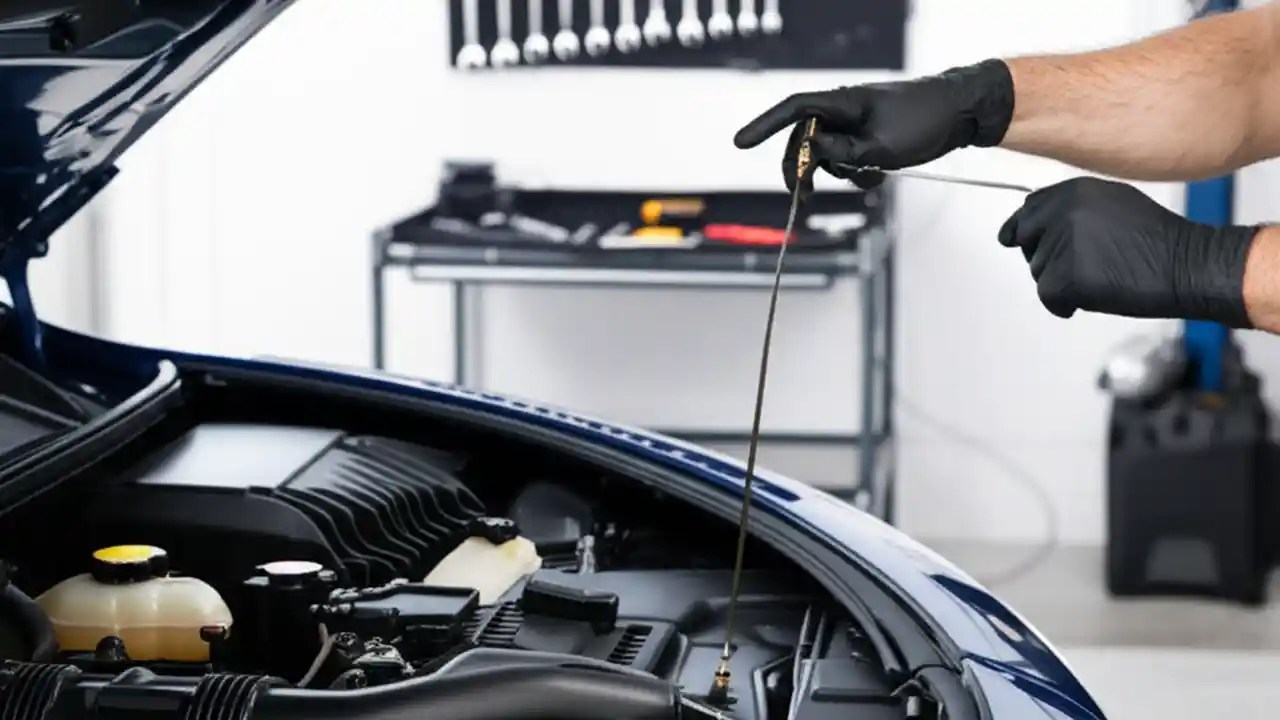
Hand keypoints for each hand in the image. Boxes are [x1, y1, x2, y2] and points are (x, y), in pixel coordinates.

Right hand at [733, 59, 1014, 193]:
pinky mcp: (870, 133)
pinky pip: (849, 155)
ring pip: (828, 152)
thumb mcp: (876, 147)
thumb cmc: (923, 122)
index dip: (763, 126)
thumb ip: (837, 153)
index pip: (793, 110)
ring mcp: (857, 121)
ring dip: (840, 172)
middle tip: (802, 195)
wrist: (962, 113)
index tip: (740, 143)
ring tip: (870, 178)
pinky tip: (879, 175)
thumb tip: (810, 153)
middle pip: (805, 138)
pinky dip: (858, 170)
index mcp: (842, 103)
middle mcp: (845, 109)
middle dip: (803, 167)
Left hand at [999, 177, 1256, 326]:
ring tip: (1103, 275)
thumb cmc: (1158, 240)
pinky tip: (1095, 296)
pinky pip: (1049, 298)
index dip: (1026, 230)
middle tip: (1083, 265)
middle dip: (1046, 258)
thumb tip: (1024, 224)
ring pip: (1039, 273)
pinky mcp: (1065, 277)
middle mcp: (1063, 212)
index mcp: (1073, 191)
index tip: (1016, 240)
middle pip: (1028, 243)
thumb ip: (1070, 209)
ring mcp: (1062, 244)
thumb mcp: (1112, 203)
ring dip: (1063, 282)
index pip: (1028, 210)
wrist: (1187, 265)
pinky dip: (1065, 305)